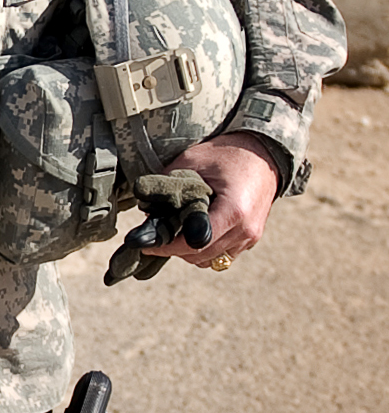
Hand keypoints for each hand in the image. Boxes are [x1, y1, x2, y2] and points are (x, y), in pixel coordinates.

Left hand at [143, 132, 277, 266]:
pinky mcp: (252, 238)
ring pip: (212, 260)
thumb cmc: (228, 154)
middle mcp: (246, 229)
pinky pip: (224, 254)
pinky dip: (206, 249)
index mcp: (233, 210)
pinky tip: (192, 232)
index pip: (194, 242)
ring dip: (190, 251)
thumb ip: (169, 185)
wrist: (264, 153)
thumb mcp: (192, 161)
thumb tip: (147, 206)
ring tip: (173, 233)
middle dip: (175, 249)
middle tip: (155, 237)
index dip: (167, 246)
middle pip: (202, 255)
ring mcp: (251, 236)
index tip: (147, 244)